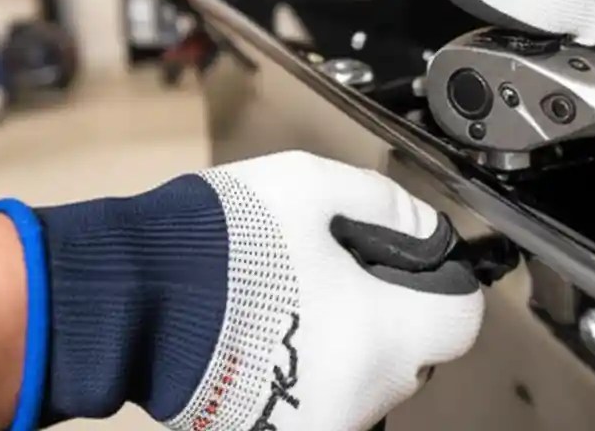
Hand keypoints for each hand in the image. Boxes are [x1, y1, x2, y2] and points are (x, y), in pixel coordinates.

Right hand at [29, 150, 483, 430]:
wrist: (132, 297)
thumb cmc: (227, 241)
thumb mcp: (315, 187)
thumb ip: (387, 205)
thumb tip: (424, 230)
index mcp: (386, 336)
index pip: (462, 320)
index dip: (443, 286)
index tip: (412, 268)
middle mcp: (363, 396)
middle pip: (412, 354)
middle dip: (388, 315)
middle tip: (335, 275)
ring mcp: (319, 426)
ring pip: (364, 381)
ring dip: (346, 346)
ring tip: (290, 303)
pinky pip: (317, 402)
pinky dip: (306, 372)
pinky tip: (264, 336)